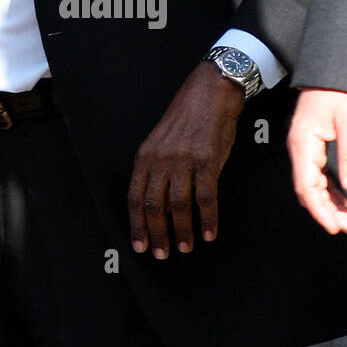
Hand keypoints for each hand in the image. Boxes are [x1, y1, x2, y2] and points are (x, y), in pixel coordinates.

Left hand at [128, 61, 244, 259]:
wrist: (210, 92)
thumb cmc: (187, 118)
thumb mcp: (160, 141)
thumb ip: (156, 169)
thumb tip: (159, 205)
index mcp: (145, 156)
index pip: (135, 198)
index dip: (137, 225)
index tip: (141, 246)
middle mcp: (161, 160)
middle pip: (155, 206)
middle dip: (158, 234)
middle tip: (163, 254)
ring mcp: (184, 161)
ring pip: (179, 206)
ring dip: (182, 231)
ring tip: (185, 247)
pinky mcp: (208, 161)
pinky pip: (206, 198)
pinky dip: (208, 219)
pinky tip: (209, 233)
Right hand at [287, 87, 346, 234]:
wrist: (333, 72)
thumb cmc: (338, 90)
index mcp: (303, 144)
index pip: (307, 187)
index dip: (320, 210)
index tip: (334, 226)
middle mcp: (300, 149)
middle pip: (309, 191)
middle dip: (327, 212)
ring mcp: (305, 149)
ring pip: (314, 186)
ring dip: (330, 204)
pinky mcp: (314, 148)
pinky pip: (319, 176)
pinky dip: (331, 192)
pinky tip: (343, 200)